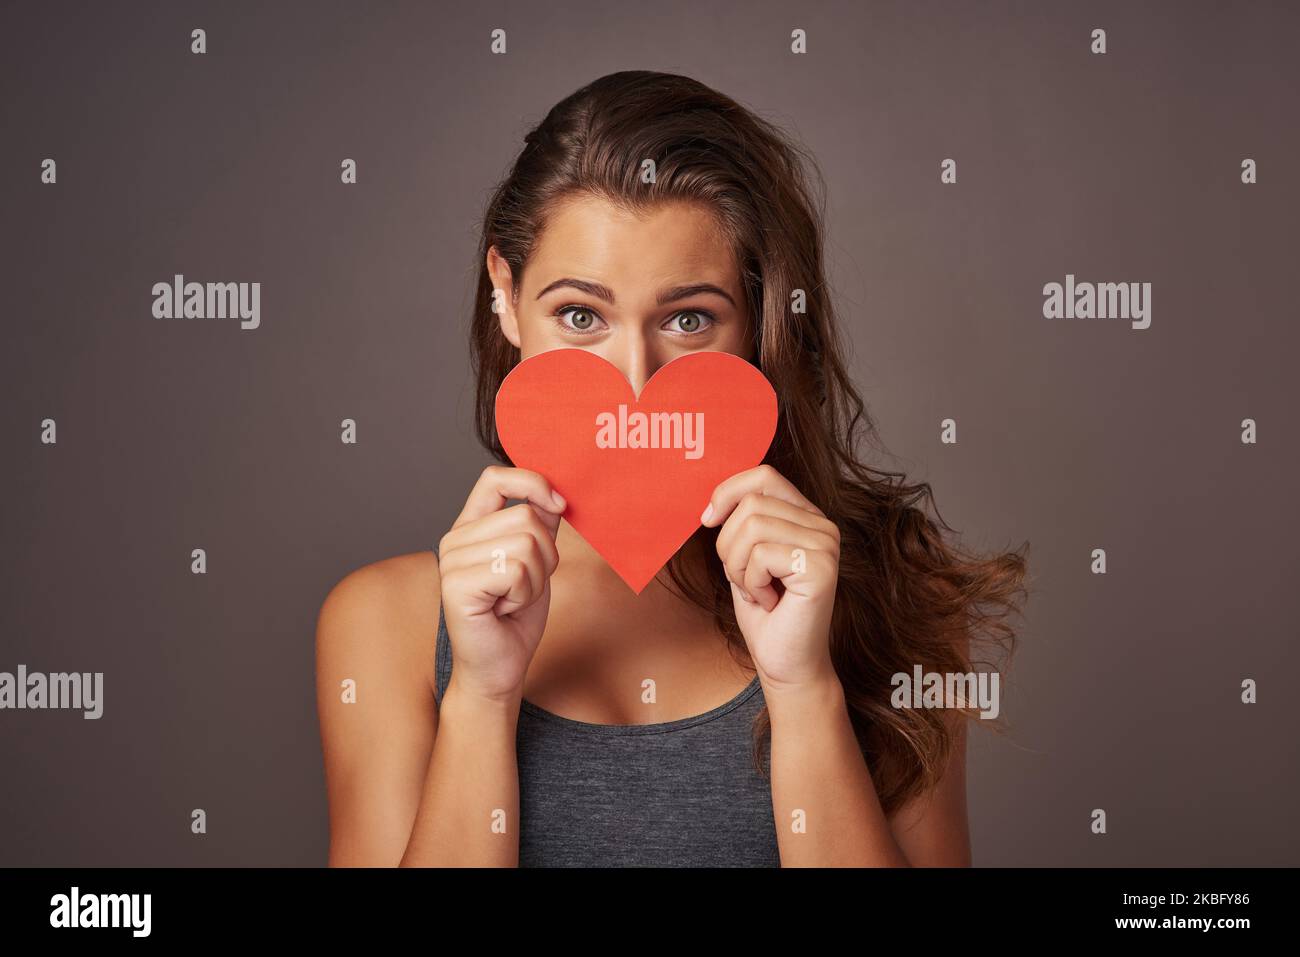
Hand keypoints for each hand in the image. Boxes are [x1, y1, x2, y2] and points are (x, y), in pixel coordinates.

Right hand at [436, 466, 564, 702]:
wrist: (498, 669)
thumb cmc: (514, 618)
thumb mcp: (535, 562)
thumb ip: (540, 526)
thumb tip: (555, 495)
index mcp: (470, 527)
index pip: (495, 478)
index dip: (531, 482)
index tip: (558, 504)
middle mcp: (454, 539)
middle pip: (526, 516)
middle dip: (545, 555)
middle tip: (524, 586)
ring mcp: (451, 561)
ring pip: (526, 543)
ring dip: (536, 579)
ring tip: (513, 599)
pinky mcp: (456, 585)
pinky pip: (516, 570)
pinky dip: (524, 594)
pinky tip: (505, 609)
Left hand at [700, 464, 840, 690]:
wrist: (786, 664)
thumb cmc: (764, 613)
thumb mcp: (744, 556)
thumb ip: (740, 522)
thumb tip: (711, 503)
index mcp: (807, 516)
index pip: (764, 475)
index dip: (727, 492)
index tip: (707, 520)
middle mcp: (823, 525)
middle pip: (751, 504)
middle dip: (729, 546)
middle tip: (745, 579)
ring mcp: (826, 544)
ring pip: (752, 527)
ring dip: (738, 567)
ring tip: (758, 590)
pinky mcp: (821, 567)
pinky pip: (760, 555)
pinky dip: (750, 583)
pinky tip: (770, 601)